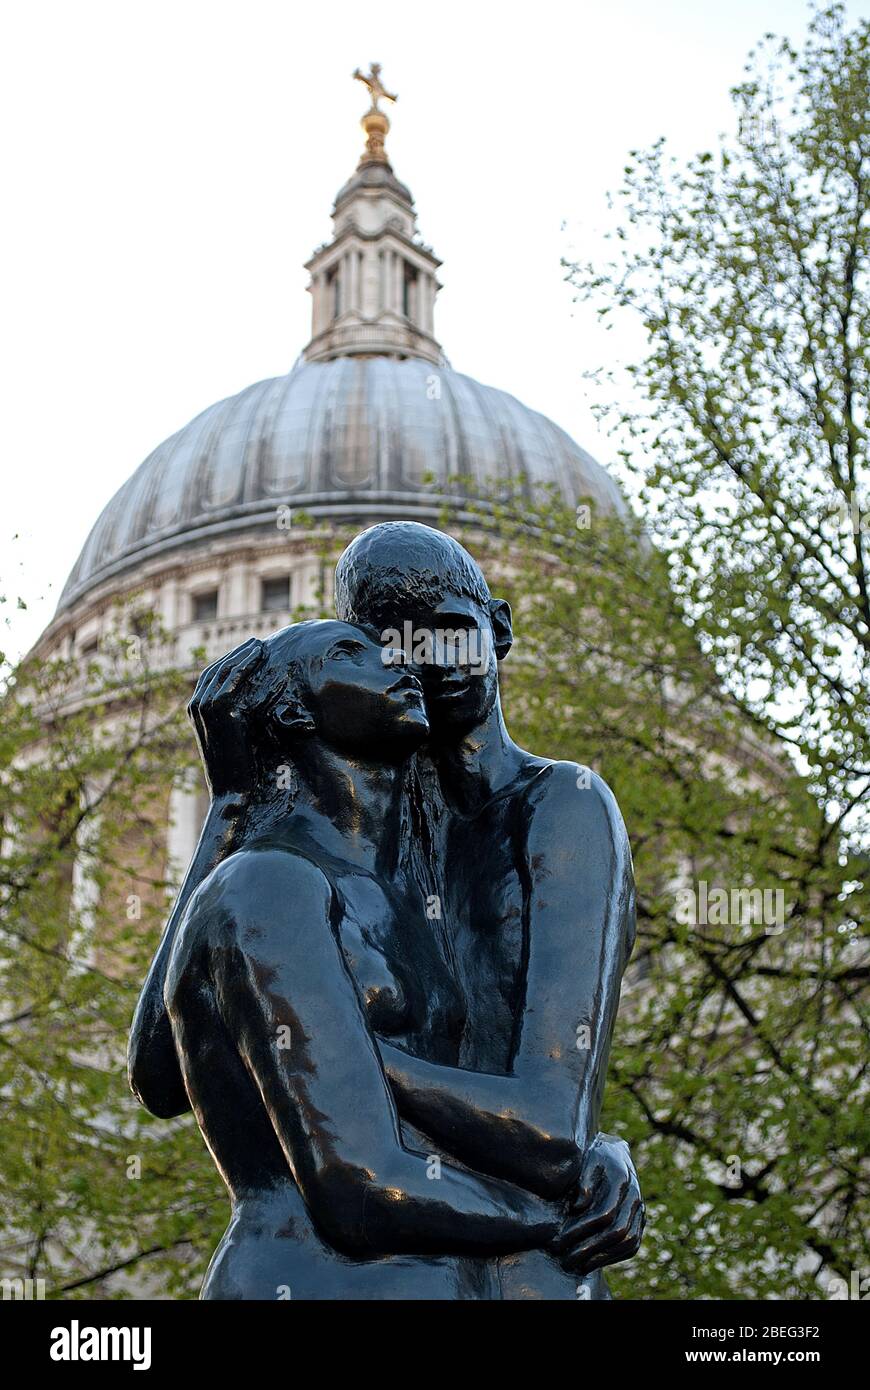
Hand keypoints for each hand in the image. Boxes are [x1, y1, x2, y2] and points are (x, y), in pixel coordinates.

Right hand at [187, 637, 264, 798]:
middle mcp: (196, 705)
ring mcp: (206, 707)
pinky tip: (263, 660)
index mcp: (196, 710)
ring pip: (226, 670)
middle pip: (217, 668)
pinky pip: (235, 680)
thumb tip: (253, 700)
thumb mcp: (235, 737)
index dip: (230, 660)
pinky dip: (249, 667)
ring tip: (262, 647)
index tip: (248, 651)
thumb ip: (237, 716)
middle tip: (257, 643)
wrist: (234, 792)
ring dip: (245, 656)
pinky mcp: (221, 711)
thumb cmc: (238, 769)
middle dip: (238, 654)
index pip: (211, 675)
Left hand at [551, 1133, 643, 1275]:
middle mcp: (635, 1195)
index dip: (581, 1229)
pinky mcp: (640, 1220)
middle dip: (590, 1248)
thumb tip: (578, 1206)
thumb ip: (583, 1180)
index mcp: (621, 1177)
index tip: (560, 1239)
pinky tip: (593, 1264)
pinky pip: (633, 1245)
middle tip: (566, 1259)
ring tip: (578, 1266)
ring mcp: (640, 1209)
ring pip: (628, 1242)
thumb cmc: (592, 1155)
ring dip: (603, 1258)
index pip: (604, 1213)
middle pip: (617, 1231)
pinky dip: (614, 1257)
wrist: (613, 1152)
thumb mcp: (585, 1159)